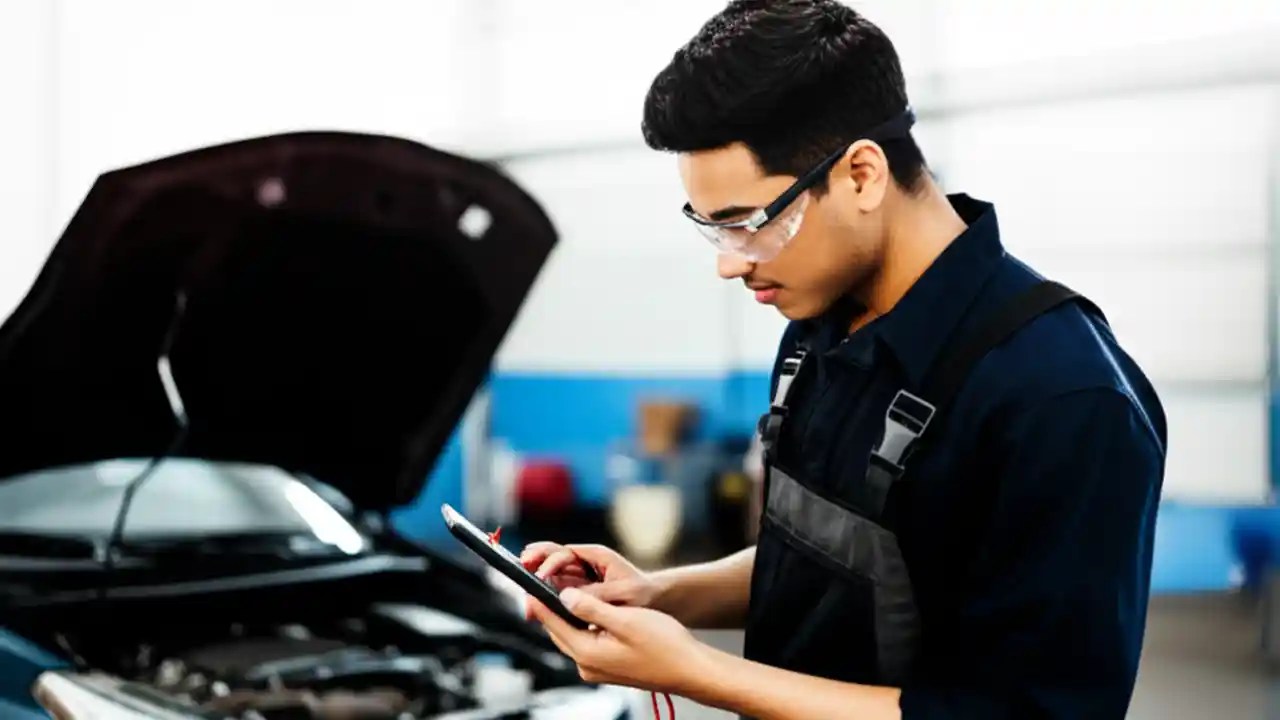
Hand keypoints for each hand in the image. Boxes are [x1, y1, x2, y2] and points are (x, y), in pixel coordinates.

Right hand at [519, 542, 660, 618]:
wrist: (653, 604)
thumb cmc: (642, 594)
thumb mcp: (623, 593)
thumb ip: (599, 592)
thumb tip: (573, 597)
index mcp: (596, 556)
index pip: (567, 553)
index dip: (551, 562)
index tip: (540, 575)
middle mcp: (584, 563)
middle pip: (554, 556)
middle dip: (536, 560)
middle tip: (521, 565)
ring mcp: (579, 576)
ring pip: (552, 572)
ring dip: (536, 577)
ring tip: (523, 588)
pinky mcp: (577, 591)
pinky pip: (556, 589)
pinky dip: (544, 594)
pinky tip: (535, 605)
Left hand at [528, 587, 709, 694]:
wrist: (690, 670)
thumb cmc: (664, 645)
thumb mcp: (626, 619)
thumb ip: (591, 608)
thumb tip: (563, 596)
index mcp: (588, 653)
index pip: (552, 623)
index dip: (538, 600)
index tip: (527, 582)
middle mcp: (587, 665)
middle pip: (558, 631)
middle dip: (549, 607)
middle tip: (542, 582)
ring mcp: (597, 669)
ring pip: (571, 636)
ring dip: (565, 615)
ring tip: (561, 591)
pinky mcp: (607, 667)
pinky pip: (585, 642)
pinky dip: (581, 625)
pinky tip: (587, 610)